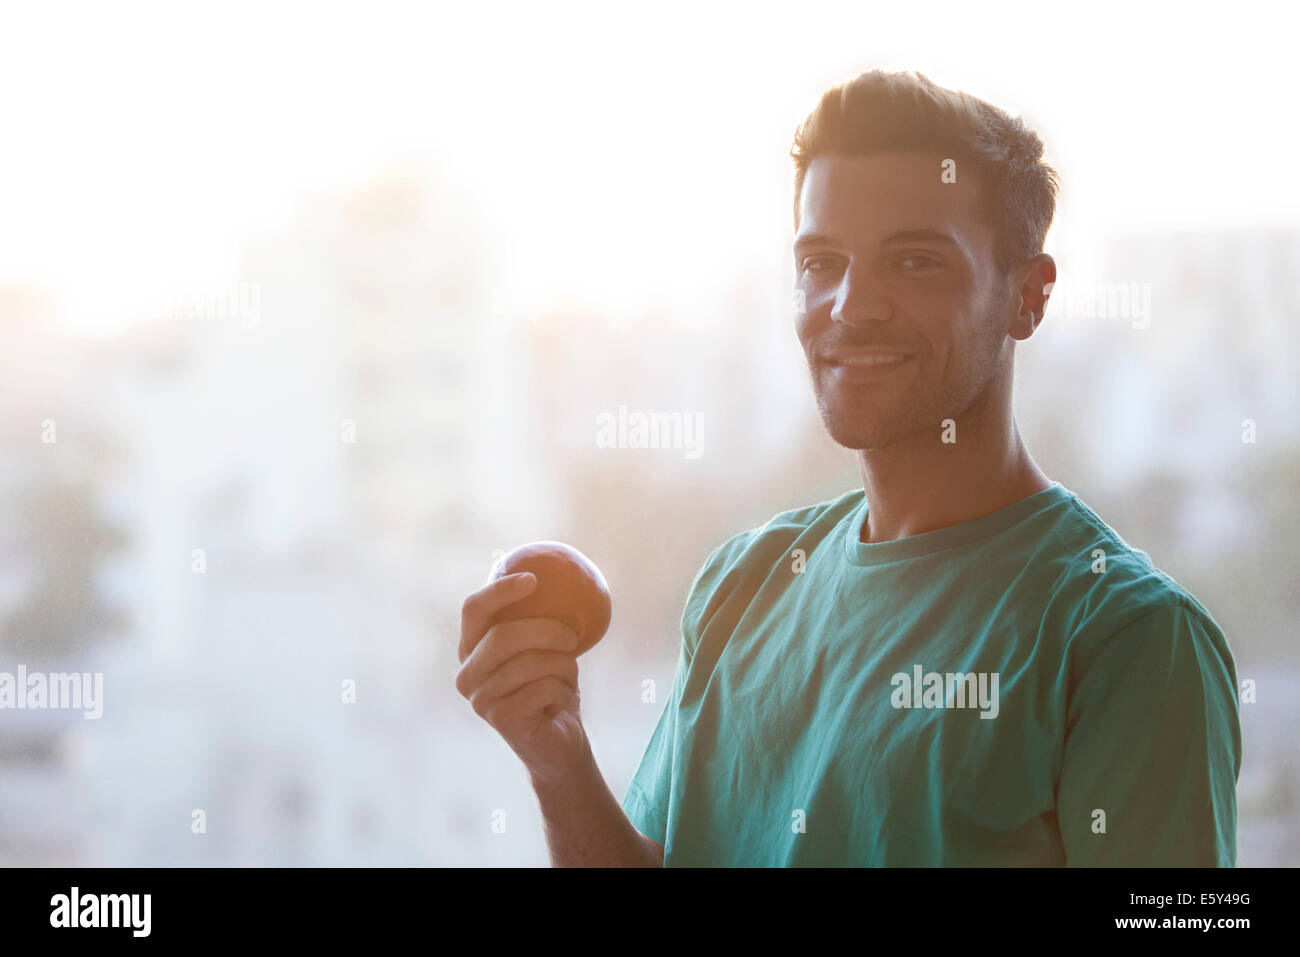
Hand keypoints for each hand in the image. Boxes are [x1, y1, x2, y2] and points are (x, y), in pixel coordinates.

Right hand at [456, 572, 589, 781]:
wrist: (559, 743)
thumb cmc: (551, 687)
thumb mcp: (547, 648)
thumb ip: (541, 619)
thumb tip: (560, 574)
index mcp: (471, 651)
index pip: (473, 610)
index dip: (499, 590)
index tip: (533, 578)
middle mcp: (467, 675)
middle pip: (503, 635)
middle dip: (546, 629)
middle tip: (573, 633)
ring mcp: (480, 699)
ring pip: (531, 662)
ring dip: (563, 666)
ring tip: (567, 676)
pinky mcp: (501, 719)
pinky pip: (544, 687)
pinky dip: (564, 690)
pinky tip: (560, 702)